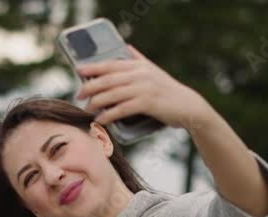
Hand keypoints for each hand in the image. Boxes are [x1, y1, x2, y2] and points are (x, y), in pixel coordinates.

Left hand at [75, 45, 211, 131]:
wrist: (188, 106)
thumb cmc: (168, 91)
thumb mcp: (153, 71)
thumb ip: (138, 59)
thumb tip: (126, 47)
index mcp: (139, 66)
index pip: (111, 64)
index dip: (93, 67)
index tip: (78, 70)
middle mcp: (140, 74)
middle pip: (108, 79)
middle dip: (90, 87)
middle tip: (78, 95)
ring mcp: (144, 88)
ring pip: (113, 94)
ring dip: (96, 102)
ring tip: (87, 109)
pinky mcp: (147, 103)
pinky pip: (122, 109)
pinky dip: (109, 114)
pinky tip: (100, 119)